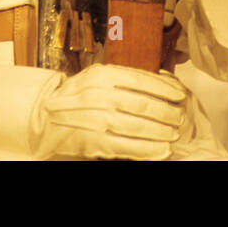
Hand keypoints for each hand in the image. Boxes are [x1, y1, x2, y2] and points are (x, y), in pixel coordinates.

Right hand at [31, 64, 186, 160]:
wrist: (47, 118)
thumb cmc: (77, 95)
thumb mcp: (96, 76)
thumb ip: (123, 77)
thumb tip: (160, 81)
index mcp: (102, 75)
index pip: (140, 80)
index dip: (164, 88)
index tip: (180, 94)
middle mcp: (100, 96)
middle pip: (143, 105)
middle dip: (167, 112)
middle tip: (180, 117)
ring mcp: (98, 121)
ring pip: (139, 127)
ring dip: (161, 132)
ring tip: (174, 133)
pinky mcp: (96, 143)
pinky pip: (128, 148)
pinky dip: (149, 151)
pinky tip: (162, 151)